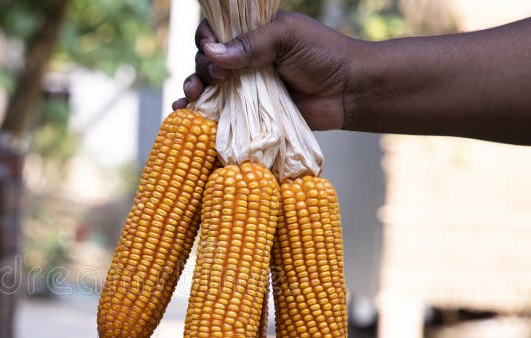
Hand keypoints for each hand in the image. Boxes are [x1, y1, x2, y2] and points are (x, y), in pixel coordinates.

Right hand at [173, 12, 358, 130]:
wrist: (347, 92)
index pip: (216, 31)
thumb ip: (250, 44)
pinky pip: (219, 112)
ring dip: (193, 88)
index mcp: (252, 34)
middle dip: (200, 68)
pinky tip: (184, 113)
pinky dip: (198, 113)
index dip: (207, 39)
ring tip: (192, 96)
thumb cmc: (323, 56)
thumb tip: (211, 53)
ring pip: (207, 86)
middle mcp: (245, 59)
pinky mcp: (250, 113)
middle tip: (212, 79)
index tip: (210, 49)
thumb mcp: (286, 37)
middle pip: (206, 60)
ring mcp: (245, 87)